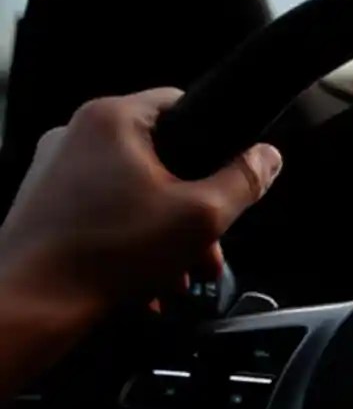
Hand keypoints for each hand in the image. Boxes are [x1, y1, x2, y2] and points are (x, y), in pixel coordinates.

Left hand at [0, 88, 281, 323]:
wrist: (28, 305)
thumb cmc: (110, 254)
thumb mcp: (200, 217)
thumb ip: (243, 182)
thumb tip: (268, 157)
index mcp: (113, 119)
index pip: (183, 103)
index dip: (216, 139)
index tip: (230, 177)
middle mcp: (77, 134)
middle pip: (161, 157)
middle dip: (193, 206)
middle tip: (210, 245)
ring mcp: (54, 170)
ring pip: (133, 190)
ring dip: (165, 232)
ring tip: (179, 273)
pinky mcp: (44, 206)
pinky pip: (103, 213)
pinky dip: (130, 242)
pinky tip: (145, 281)